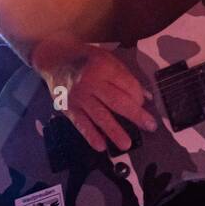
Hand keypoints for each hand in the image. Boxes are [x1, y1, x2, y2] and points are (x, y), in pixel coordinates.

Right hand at [31, 39, 157, 152]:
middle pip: (117, 102)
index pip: (127, 85)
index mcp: (104, 67)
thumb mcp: (108, 59)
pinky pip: (81, 124)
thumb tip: (146, 96)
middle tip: (150, 127)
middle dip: (135, 115)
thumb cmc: (86, 59)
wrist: (55, 59)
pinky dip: (90, 135)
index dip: (138, 97)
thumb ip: (127, 77)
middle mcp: (91, 82)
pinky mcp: (69, 108)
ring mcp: (79, 97)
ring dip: (114, 131)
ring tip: (126, 144)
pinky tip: (100, 146)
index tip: (143, 104)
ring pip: (100, 116)